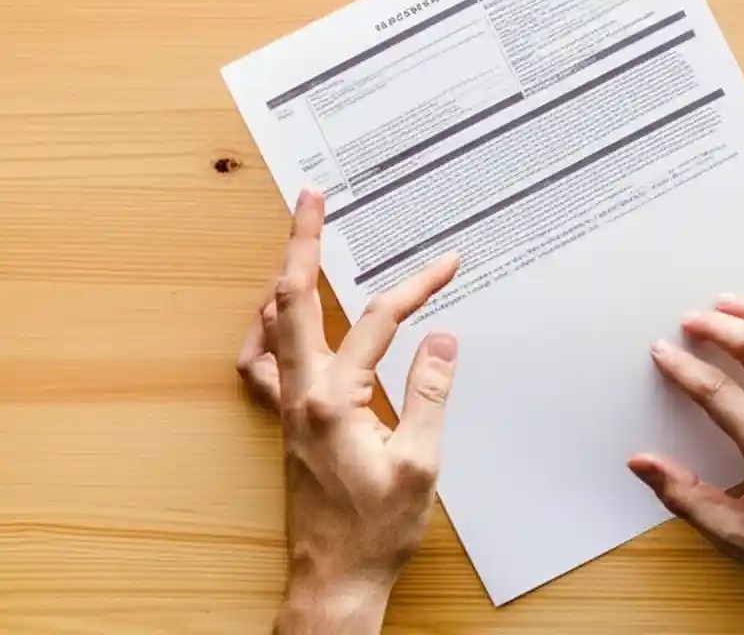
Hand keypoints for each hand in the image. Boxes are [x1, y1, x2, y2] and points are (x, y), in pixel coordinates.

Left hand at [237, 189, 460, 634]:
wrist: (334, 579)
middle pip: (291, 299)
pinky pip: (261, 363)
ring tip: (295, 246)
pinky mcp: (287, 424)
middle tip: (309, 199)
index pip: (378, 322)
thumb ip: (430, 393)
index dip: (417, 287)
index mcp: (334, 401)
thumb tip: (441, 340)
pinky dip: (269, 330)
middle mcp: (300, 396)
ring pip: (269, 325)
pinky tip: (281, 323)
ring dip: (283, 279)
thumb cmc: (375, 530)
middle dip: (300, 241)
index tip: (446, 265)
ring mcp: (287, 409)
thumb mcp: (421, 462)